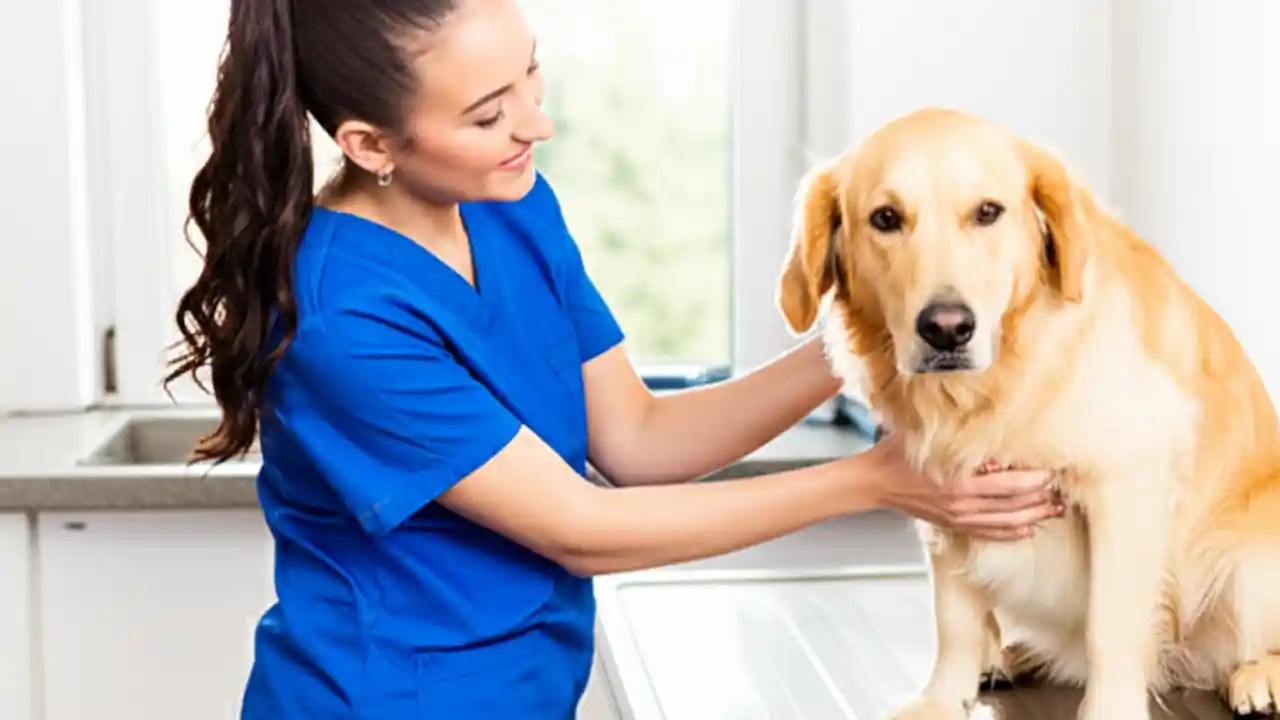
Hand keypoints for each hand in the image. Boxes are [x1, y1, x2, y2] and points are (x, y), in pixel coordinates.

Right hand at [864, 433, 1063, 539]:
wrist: (875, 482)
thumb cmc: (898, 454)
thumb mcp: (926, 435)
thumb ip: (955, 430)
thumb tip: (987, 420)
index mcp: (958, 481)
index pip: (1009, 484)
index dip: (1035, 479)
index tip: (1052, 470)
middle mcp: (962, 503)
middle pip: (1013, 505)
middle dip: (1041, 498)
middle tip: (1062, 491)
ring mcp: (958, 517)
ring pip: (1005, 522)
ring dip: (1033, 516)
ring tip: (1053, 511)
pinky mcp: (952, 525)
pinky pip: (988, 533)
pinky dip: (1010, 532)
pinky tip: (1026, 528)